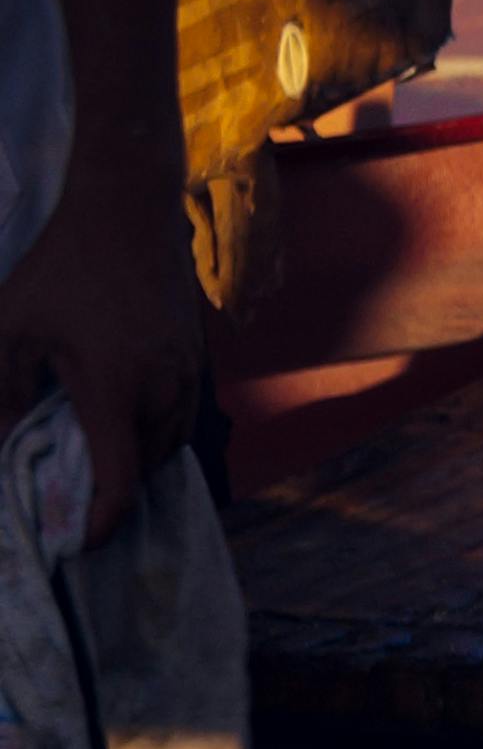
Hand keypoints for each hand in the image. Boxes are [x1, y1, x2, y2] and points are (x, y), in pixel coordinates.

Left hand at [0, 138, 202, 541]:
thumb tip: (3, 445)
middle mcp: (163, 392)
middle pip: (143, 471)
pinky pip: (180, 417)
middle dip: (112, 493)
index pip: (118, 484)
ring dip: (135, 462)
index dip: (100, 523)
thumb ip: (3, 393)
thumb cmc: (63, 265)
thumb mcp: (12, 327)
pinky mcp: (197, 357)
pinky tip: (123, 417)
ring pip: (167, 446)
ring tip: (97, 460)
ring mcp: (188, 375)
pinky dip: (153, 433)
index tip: (80, 541)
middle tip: (72, 497)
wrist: (129, 206)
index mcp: (115, 391)